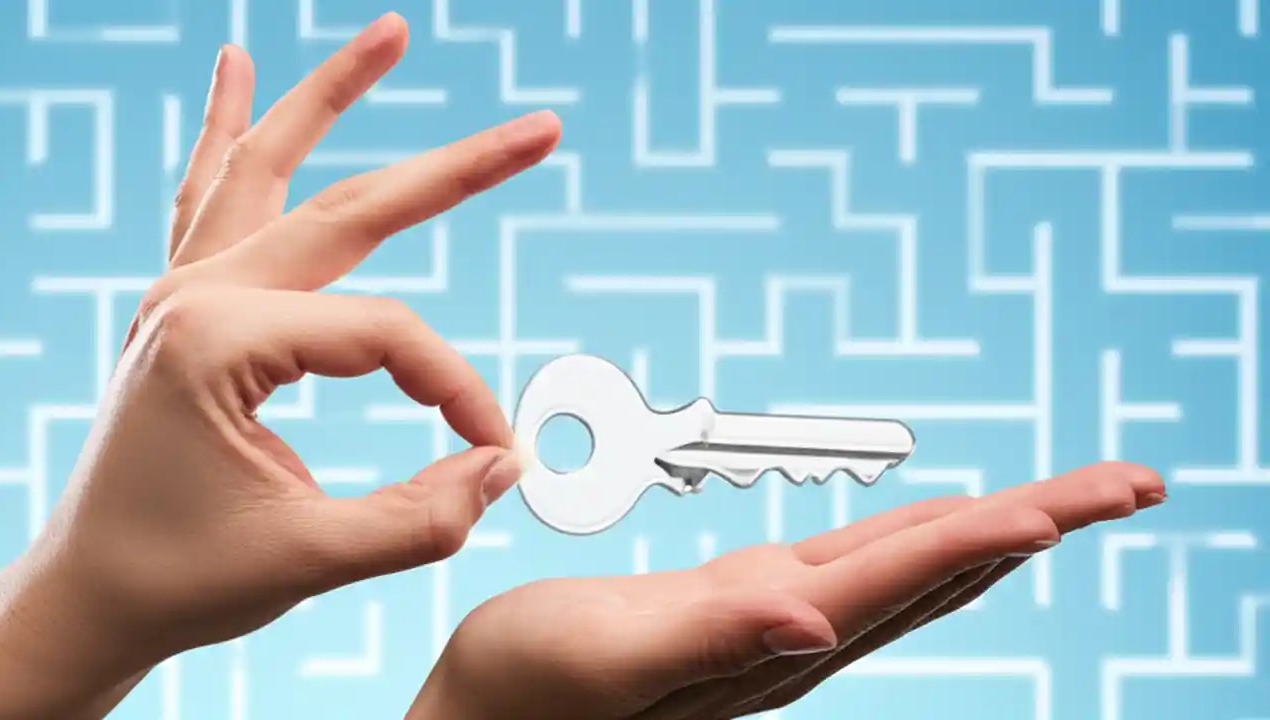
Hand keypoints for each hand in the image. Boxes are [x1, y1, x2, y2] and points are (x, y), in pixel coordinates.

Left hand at [0, 13, 559, 717]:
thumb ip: (421, 517)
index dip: (457, 389)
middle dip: (454, 169)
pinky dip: (230, 131)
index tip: (495, 448)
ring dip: (330, 98)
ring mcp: (180, 290)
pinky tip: (238, 72)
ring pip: (269, 168)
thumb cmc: (179, 578)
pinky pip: (209, 195)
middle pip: (351, 210)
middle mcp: (193, 296)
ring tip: (389, 35)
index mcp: (217, 341)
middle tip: (538, 130)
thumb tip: (504, 467)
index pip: (384, 335)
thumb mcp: (308, 559)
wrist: (90, 595)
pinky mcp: (181, 302)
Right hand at [410, 463, 1164, 718]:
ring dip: (1000, 530)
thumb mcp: (612, 659)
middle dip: (1044, 524)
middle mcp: (796, 632)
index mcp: (770, 637)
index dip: (991, 536)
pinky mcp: (746, 609)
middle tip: (1134, 484)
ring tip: (1073, 500)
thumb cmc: (527, 688)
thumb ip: (713, 640)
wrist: (488, 713)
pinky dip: (921, 539)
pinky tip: (944, 530)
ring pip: (916, 568)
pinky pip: (862, 566)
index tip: (1081, 502)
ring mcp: (777, 623)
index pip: (907, 578)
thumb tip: (819, 625)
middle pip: (945, 569)